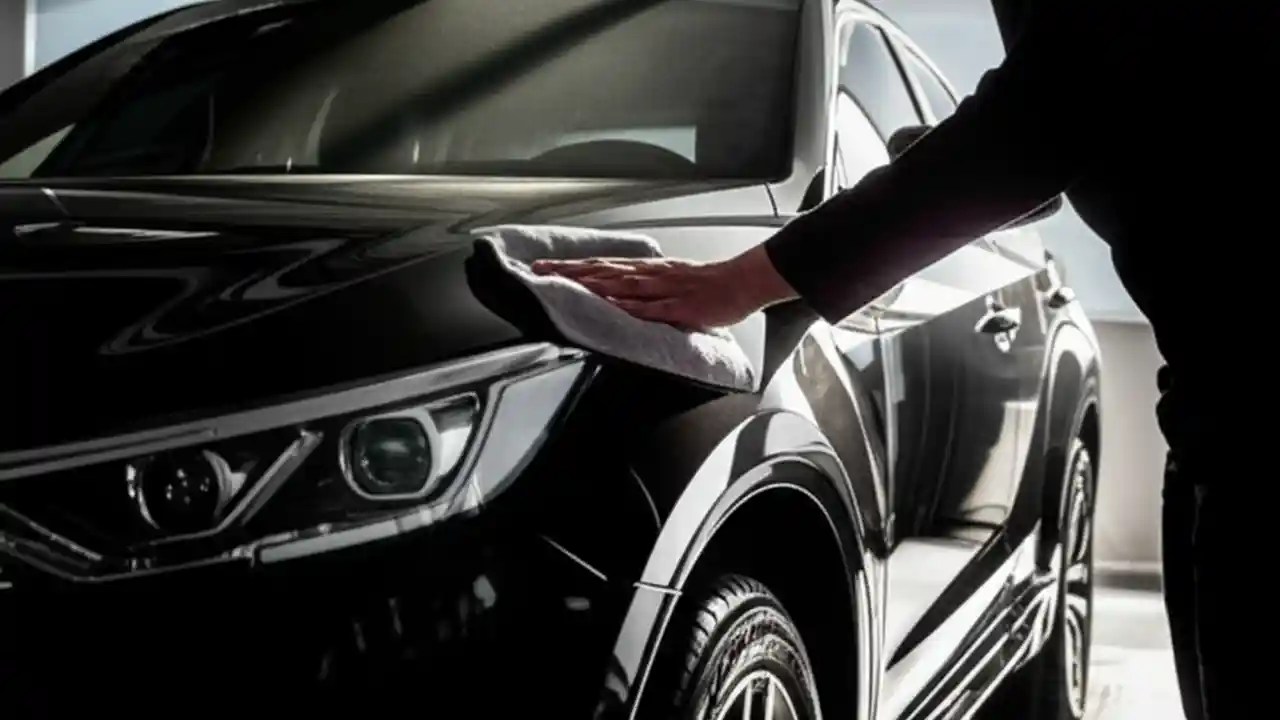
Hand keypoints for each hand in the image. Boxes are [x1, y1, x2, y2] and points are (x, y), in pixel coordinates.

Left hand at [531, 245, 795, 330]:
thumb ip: (647, 286)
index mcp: (648, 269)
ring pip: (621, 284)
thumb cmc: (711, 284)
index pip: (603, 265)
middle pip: (603, 270)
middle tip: (539, 270)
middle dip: (569, 271)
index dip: (573, 266)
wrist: (742, 282)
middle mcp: (651, 274)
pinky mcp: (680, 307)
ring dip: (590, 283)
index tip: (546, 267)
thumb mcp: (672, 280)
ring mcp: (664, 290)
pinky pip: (650, 307)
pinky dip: (628, 305)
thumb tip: (620, 292)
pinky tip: (610, 304)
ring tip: (564, 284)